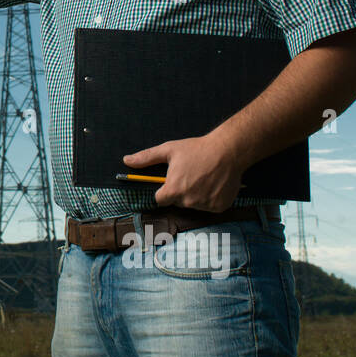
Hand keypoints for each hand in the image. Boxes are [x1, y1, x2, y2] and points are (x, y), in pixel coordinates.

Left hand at [122, 134, 245, 212]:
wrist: (228, 150)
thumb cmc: (197, 149)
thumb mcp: (169, 150)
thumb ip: (146, 158)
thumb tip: (126, 161)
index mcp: (173, 190)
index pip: (160, 200)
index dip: (164, 191)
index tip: (172, 182)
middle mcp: (188, 201)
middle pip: (178, 202)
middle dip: (181, 192)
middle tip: (191, 175)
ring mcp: (205, 205)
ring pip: (194, 205)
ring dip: (196, 195)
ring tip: (204, 177)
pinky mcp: (219, 207)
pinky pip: (210, 206)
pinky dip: (211, 198)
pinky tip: (214, 184)